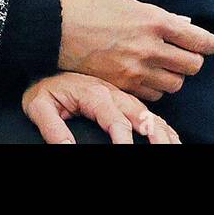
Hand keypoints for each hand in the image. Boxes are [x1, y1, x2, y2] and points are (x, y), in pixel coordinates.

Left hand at [22, 73, 180, 143]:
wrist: (44, 61)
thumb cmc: (43, 87)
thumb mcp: (39, 106)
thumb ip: (52, 128)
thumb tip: (67, 150)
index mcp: (95, 93)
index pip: (115, 119)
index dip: (123, 140)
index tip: (126, 153)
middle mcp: (112, 92)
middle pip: (140, 114)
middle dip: (154, 134)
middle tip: (162, 148)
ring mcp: (120, 94)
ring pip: (149, 112)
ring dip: (162, 129)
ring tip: (174, 145)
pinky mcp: (122, 97)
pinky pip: (147, 108)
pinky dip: (161, 122)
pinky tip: (170, 134)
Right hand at [58, 0, 213, 100]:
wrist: (58, 29)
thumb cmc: (92, 9)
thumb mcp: (129, 3)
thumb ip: (160, 15)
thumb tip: (184, 22)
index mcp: (154, 21)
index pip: (197, 39)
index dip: (209, 43)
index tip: (211, 45)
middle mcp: (149, 48)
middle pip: (192, 66)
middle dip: (193, 61)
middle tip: (186, 55)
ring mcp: (136, 70)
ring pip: (175, 84)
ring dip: (175, 76)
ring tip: (165, 67)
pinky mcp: (123, 86)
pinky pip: (154, 95)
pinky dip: (156, 88)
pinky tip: (148, 76)